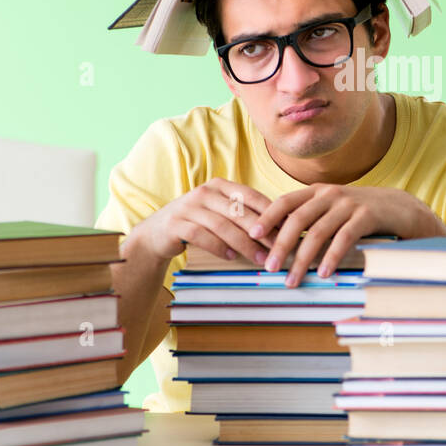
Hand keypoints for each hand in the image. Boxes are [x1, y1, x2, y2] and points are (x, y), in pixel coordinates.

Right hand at [132, 177, 277, 265]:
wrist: (157, 234)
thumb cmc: (198, 224)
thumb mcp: (220, 214)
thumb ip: (243, 216)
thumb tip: (281, 228)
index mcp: (220, 186)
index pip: (251, 196)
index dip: (271, 212)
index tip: (288, 230)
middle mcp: (204, 192)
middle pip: (239, 212)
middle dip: (261, 232)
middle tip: (278, 249)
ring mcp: (189, 207)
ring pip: (222, 225)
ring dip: (244, 243)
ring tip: (259, 258)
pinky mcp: (176, 223)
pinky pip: (201, 235)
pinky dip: (219, 247)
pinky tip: (231, 258)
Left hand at [247, 184, 445, 285]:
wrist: (401, 208)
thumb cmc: (361, 214)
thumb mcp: (334, 210)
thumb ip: (311, 218)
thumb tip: (279, 242)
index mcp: (318, 192)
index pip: (286, 201)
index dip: (268, 216)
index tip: (252, 235)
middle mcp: (331, 194)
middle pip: (297, 219)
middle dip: (281, 244)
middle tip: (270, 267)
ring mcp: (349, 204)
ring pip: (317, 232)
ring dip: (303, 259)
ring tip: (293, 280)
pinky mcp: (367, 216)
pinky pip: (343, 238)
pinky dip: (330, 257)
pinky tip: (323, 273)